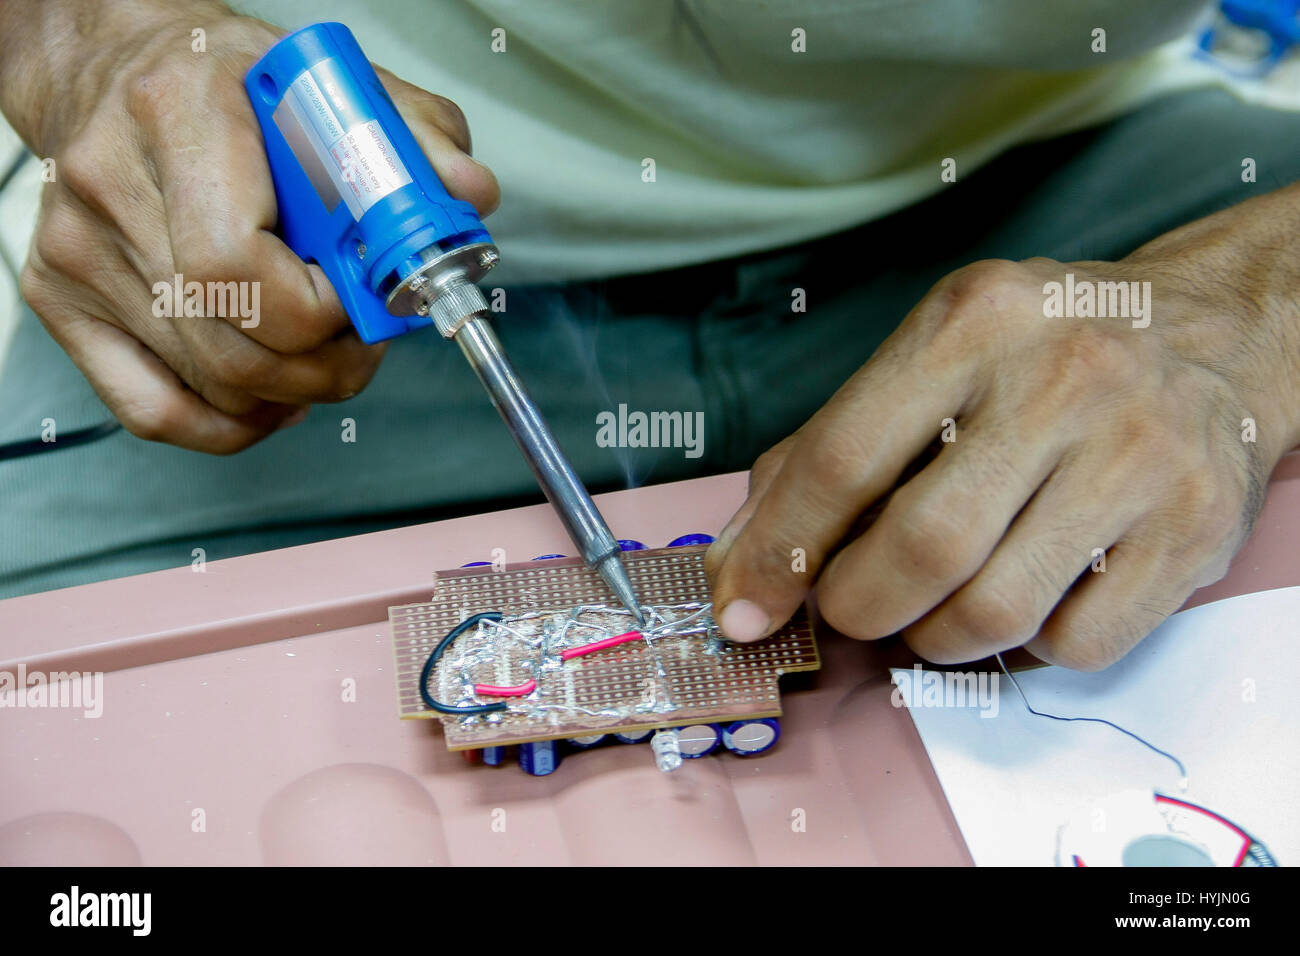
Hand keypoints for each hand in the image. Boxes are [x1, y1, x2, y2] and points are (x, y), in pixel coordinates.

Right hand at [1, 0, 498, 452]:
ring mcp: (78, 251)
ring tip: (327, 359)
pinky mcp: (62, 299)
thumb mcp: (334, 84)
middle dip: (324, 369)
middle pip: (231, 346)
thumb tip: (470, 196)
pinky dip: (229, 426)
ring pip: (207, 387)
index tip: (362, 301)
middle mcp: (113, 186)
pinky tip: (273, 398)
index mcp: (181, 117)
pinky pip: (153, 411)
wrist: (115, 69)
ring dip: (292, 394)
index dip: (318, 313)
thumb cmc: (232, 83)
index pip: (237, 266)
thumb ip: (414, 136)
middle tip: (365, 348)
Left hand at [706, 187, 1299, 668]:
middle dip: (858, 605)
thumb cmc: (1036, 357)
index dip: (779, 550)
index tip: (741, 609)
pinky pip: (1073, 644)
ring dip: (935, 637)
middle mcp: (1065, 378)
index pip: (843, 457)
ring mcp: (1141, 453)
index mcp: (972, 324)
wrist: (1207, 335)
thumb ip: (821, 453)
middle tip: (853, 607)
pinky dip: (1023, 648)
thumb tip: (738, 567)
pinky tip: (1024, 596)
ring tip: (935, 604)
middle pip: (922, 547)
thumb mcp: (928, 359)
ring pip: (994, 614)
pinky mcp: (1198, 524)